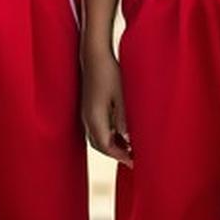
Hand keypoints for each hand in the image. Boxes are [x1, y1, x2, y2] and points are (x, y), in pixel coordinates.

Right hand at [82, 46, 131, 165]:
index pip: (106, 146)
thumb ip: (124, 118)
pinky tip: (120, 134)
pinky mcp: (87, 109)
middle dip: (116, 154)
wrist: (94, 57)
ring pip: (97, 138)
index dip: (120, 156)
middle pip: (100, 145)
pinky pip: (96, 129)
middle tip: (133, 159)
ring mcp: (85, 114)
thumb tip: (129, 140)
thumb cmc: (110, 73)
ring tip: (129, 148)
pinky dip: (107, 136)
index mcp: (95, 118)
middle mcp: (87, 119)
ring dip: (111, 146)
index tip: (134, 162)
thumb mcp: (121, 95)